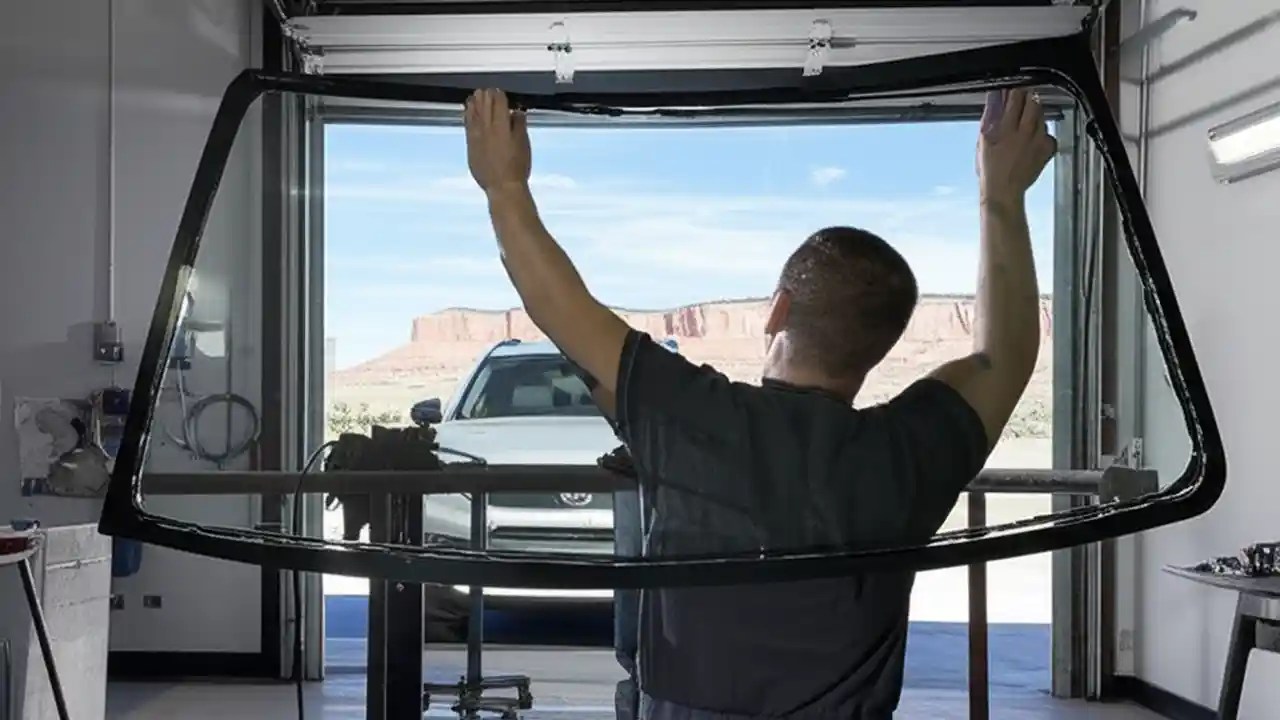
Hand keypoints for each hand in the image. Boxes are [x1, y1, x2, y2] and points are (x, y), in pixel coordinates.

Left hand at [464, 88, 530, 192]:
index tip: (499, 91)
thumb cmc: (517, 167)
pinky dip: (467, 116)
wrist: (503, 186)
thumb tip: (516, 112)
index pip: (498, 103)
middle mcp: (486, 129)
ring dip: (474, 103)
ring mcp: (476, 137)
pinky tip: (468, 112)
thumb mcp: (523, 143)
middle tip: (486, 90)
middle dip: (485, 96)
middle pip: (484, 106)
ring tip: (474, 96)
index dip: (498, 95)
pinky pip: (467, 126)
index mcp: (501, 126)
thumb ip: (519, 125)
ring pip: (473, 114)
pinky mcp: (470, 146)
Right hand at [977, 88, 1056, 203]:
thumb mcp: (983, 141)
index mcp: (1006, 129)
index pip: (1015, 98)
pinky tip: (1033, 137)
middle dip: (1027, 97)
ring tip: (1025, 120)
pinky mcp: (1047, 150)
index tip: (1012, 89)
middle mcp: (1025, 133)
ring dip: (1035, 112)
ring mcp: (1038, 141)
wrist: (1003, 191)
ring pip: (1042, 115)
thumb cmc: (990, 169)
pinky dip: (1043, 131)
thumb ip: (989, 118)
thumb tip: (994, 99)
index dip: (1014, 90)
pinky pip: (1049, 132)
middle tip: (1021, 100)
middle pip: (1033, 103)